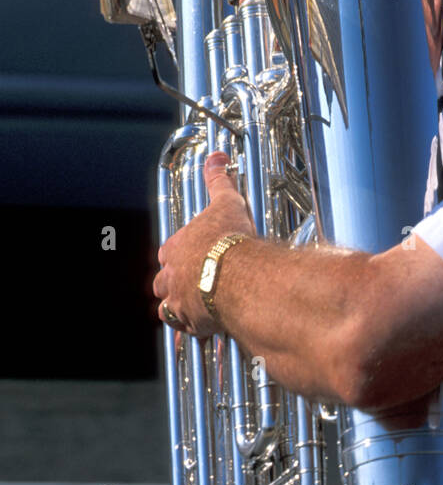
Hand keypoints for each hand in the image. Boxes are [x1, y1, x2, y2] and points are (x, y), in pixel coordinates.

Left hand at [154, 152, 255, 337]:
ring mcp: (178, 297)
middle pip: (162, 279)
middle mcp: (171, 273)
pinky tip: (201, 323)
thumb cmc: (230, 239)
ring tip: (193, 304)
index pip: (169, 250)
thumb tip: (216, 158)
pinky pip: (182, 325)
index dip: (178, 254)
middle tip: (191, 281)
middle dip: (173, 281)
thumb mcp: (225, 202)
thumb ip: (218, 181)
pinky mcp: (189, 318)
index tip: (191, 255)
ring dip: (176, 304)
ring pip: (166, 304)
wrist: (238, 274)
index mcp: (176, 246)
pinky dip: (188, 324)